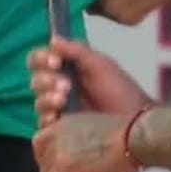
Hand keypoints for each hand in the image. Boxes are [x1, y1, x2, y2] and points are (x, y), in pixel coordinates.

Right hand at [28, 38, 149, 125]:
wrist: (134, 120)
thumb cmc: (120, 90)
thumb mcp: (101, 65)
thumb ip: (77, 50)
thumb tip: (52, 39)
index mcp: (67, 69)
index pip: (40, 60)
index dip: (41, 59)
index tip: (55, 62)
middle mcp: (59, 88)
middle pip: (36, 81)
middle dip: (46, 80)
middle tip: (65, 85)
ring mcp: (60, 111)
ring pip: (38, 103)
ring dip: (46, 98)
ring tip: (63, 100)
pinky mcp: (62, 131)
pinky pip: (43, 125)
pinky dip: (46, 119)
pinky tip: (57, 117)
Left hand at [32, 112, 138, 171]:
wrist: (135, 139)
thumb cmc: (130, 135)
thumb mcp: (99, 130)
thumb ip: (84, 142)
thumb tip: (86, 159)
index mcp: (66, 122)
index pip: (45, 139)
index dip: (48, 156)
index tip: (55, 167)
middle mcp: (56, 133)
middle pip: (41, 157)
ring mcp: (56, 152)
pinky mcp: (60, 171)